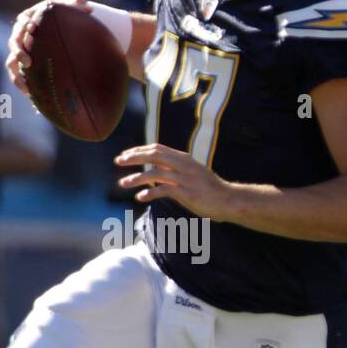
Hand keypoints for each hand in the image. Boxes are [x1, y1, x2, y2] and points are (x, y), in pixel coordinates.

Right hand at [6, 0, 89, 94]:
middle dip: (19, 53)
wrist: (55, 27)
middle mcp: (18, 36)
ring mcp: (18, 51)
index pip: (23, 22)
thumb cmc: (60, 15)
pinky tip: (33, 98)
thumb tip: (85, 4)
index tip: (32, 28)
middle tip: (27, 62)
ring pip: (11, 64)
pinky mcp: (21, 66)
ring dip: (17, 75)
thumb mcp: (67, 7)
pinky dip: (24, 86)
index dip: (25, 26)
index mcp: (26, 19)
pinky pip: (19, 77)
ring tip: (27, 88)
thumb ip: (74, 5)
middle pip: (14, 44)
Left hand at [115, 143, 232, 219]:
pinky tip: (140, 197)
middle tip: (118, 161)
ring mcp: (185, 178)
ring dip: (136, 178)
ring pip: (155, 173)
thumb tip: (155, 171)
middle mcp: (183, 164)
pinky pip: (163, 190)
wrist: (228, 200)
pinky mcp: (186, 192)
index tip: (125, 154)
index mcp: (183, 158)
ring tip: (123, 183)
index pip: (157, 148)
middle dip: (134, 157)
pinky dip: (150, 192)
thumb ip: (174, 169)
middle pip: (154, 155)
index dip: (139, 150)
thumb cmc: (208, 189)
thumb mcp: (191, 173)